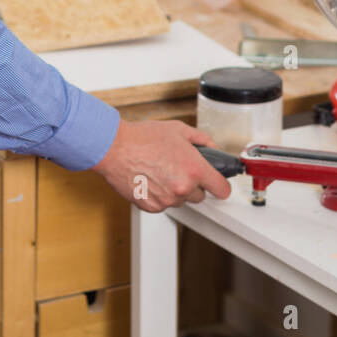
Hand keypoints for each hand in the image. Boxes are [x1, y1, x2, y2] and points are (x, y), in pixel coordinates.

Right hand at [92, 118, 231, 211]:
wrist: (114, 148)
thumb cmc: (143, 138)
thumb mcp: (178, 130)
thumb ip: (202, 139)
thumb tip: (213, 148)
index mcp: (194, 169)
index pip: (222, 190)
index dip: (220, 186)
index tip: (217, 184)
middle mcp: (183, 188)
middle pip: (200, 197)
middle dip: (193, 185)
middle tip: (178, 169)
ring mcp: (167, 200)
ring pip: (180, 200)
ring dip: (175, 190)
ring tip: (160, 171)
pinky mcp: (152, 207)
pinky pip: (163, 205)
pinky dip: (159, 195)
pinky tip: (150, 179)